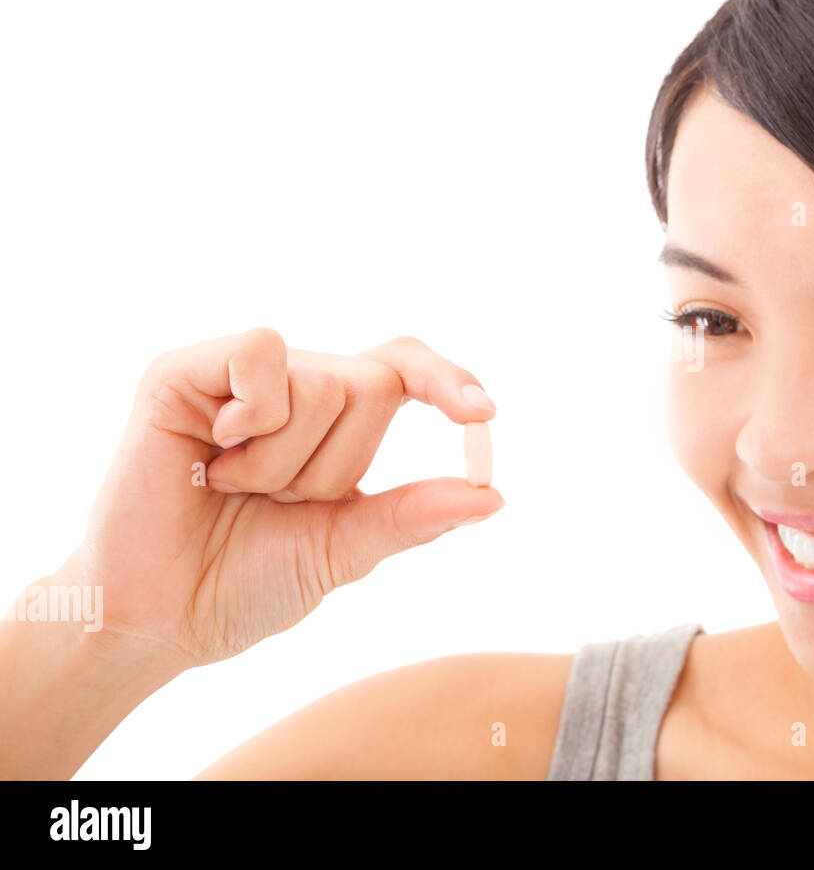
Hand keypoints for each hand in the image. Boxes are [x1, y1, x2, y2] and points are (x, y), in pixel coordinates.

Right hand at [61, 329, 503, 669]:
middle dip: (337, 465)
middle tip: (275, 501)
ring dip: (284, 463)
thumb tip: (493, 495)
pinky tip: (212, 450)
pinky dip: (253, 415)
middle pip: (376, 384)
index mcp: (334, 420)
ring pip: (324, 382)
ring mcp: (238, 376)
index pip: (405, 369)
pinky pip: (261, 354)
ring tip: (231, 489)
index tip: (482, 413)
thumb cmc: (244, 582)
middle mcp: (293, 386)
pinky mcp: (184, 373)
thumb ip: (411, 515)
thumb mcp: (343, 548)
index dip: (447, 380)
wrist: (160, 619)